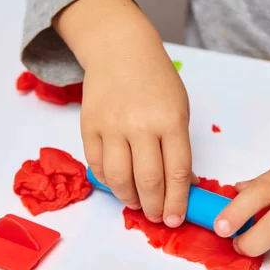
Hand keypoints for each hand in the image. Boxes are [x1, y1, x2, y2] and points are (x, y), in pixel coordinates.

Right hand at [54, 0, 196, 226]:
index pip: (176, 173)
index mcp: (170, 121)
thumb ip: (179, 147)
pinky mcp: (88, 126)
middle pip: (148, 181)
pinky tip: (119, 184)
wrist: (120, 50)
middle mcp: (140, 125)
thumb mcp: (179, 110)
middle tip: (157, 216)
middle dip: (155, 207)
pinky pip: (97, 165)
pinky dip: (108, 182)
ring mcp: (111, 126)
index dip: (177, 202)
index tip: (176, 218)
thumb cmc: (156, 81)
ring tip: (138, 203)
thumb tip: (181, 186)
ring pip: (119, 178)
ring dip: (130, 199)